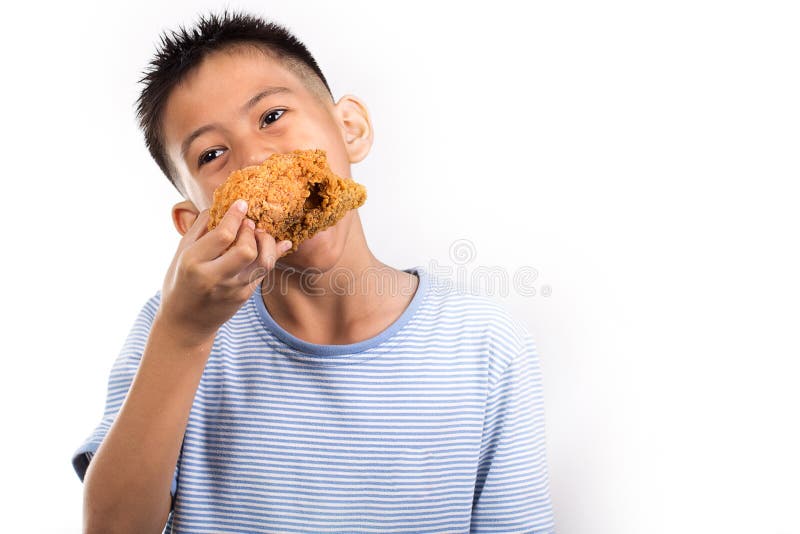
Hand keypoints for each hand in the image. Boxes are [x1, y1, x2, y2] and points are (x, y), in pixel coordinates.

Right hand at [158, 199, 291, 344]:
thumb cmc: (180, 282)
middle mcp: (214, 277)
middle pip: (246, 250)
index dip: (236, 216)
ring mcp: (232, 290)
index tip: (242, 203)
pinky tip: (277, 243)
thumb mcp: (181, 253)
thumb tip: (219, 205)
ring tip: (259, 234)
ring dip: (266, 242)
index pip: (222, 235)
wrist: (185, 324)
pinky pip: (264, 272)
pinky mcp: (244, 297)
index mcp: (193, 263)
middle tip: (249, 223)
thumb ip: (199, 228)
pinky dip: (272, 254)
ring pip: (263, 262)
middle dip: (251, 231)